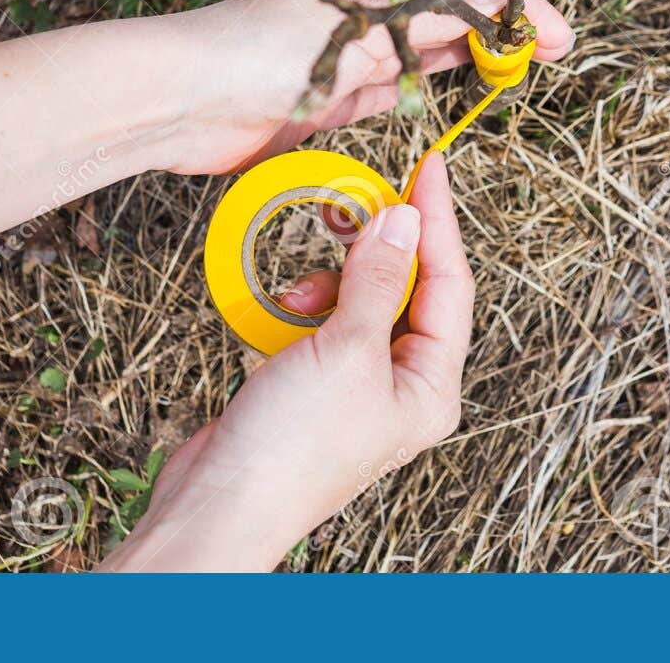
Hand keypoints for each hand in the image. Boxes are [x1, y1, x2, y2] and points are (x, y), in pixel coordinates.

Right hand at [101, 152, 469, 570]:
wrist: (219, 504)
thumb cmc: (292, 448)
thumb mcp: (345, 348)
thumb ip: (378, 277)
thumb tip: (405, 219)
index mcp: (432, 387)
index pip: (451, 284)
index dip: (438, 220)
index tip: (430, 166)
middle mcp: (405, 388)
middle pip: (410, 288)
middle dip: (378, 248)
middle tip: (354, 204)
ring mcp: (360, 387)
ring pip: (363, 300)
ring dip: (333, 281)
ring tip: (301, 293)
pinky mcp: (317, 385)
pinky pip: (327, 322)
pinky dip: (307, 307)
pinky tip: (284, 311)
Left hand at [151, 0, 573, 174]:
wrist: (186, 101)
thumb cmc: (264, 47)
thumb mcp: (367, 27)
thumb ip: (439, 19)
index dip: (508, 7)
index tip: (554, 31)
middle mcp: (355, 10)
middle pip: (441, 19)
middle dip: (494, 34)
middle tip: (549, 54)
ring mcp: (341, 56)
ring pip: (418, 58)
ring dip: (463, 64)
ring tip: (514, 74)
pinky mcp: (326, 101)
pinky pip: (387, 95)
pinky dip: (421, 94)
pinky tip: (453, 96)